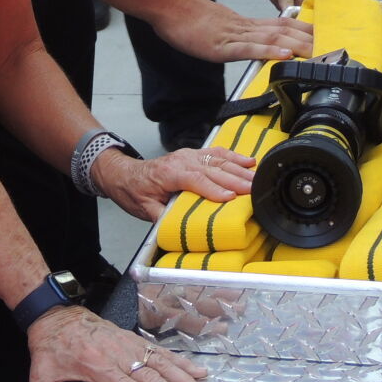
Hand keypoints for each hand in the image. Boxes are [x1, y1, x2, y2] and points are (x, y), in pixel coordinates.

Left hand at [25, 306, 206, 381]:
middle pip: (147, 375)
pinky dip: (179, 360)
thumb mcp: (40, 373)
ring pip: (158, 361)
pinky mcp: (131, 338)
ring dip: (181, 375)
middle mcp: (115, 352)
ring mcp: (126, 343)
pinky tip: (195, 369)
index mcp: (95, 363)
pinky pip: (158, 350)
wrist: (54, 314)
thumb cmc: (51, 344)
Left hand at [94, 146, 255, 220]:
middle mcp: (181, 160)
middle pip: (213, 169)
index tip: (231, 197)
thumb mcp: (145, 209)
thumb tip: (181, 228)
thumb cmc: (134, 191)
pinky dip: (234, 156)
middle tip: (254, 190)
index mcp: (169, 173)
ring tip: (257, 177)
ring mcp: (188, 155)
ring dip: (239, 169)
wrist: (124, 174)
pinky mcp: (193, 155)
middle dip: (235, 179)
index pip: (196, 180)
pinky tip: (249, 161)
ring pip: (218, 160)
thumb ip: (163, 217)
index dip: (214, 189)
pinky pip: (216, 153)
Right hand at [151, 0, 312, 63]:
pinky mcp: (222, 45)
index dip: (304, 29)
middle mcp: (246, 28)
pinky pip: (249, 49)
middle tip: (330, 46)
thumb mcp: (223, 28)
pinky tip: (283, 56)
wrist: (172, 9)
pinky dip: (268, 52)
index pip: (283, 25)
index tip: (324, 34)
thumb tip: (258, 45)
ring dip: (295, 46)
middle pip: (283, 31)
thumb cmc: (193, 20)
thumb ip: (242, 37)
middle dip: (308, 39)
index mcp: (248, 25)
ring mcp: (235, 36)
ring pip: (271, 39)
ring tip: (315, 51)